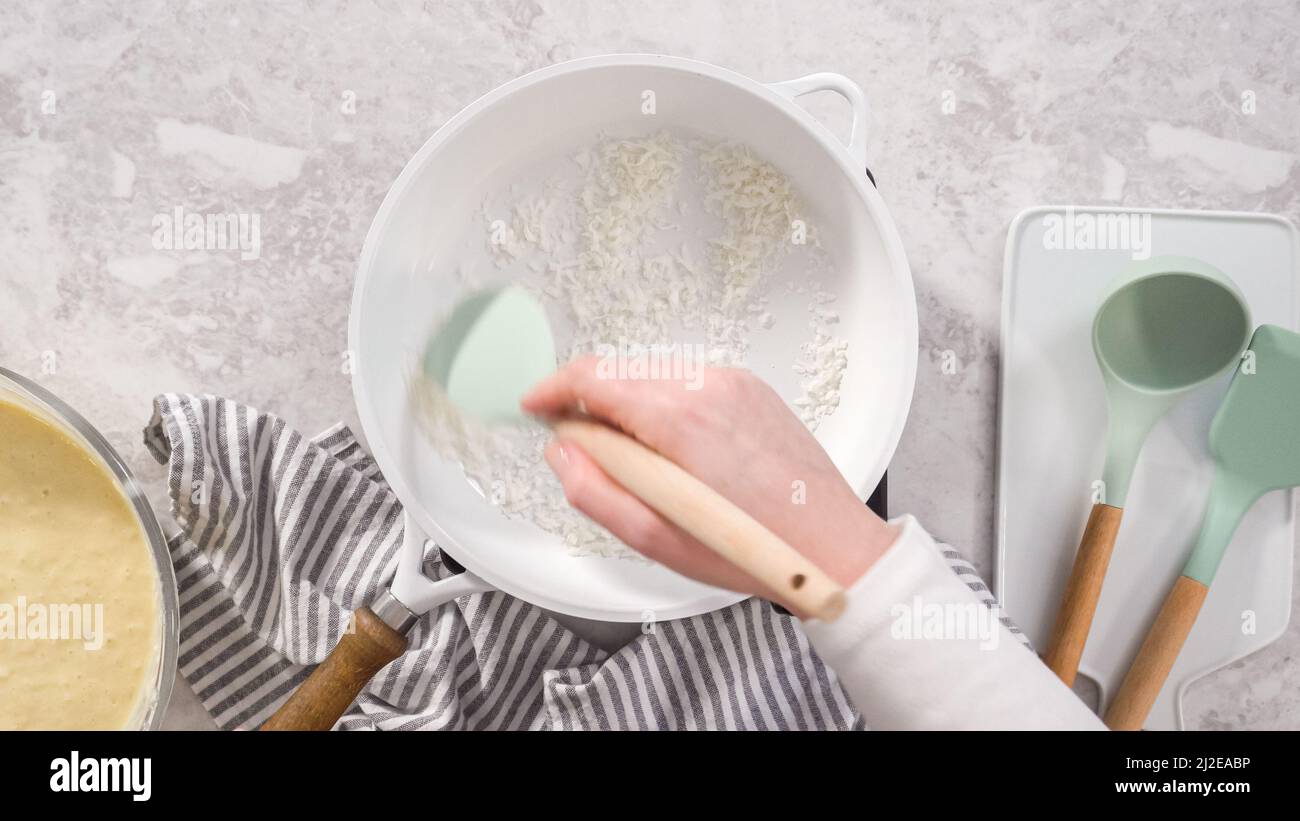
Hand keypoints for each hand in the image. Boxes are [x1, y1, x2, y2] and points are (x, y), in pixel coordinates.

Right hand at [520, 357, 897, 609]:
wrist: (831, 544)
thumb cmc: (752, 548)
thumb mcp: (654, 537)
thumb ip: (594, 490)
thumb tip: (562, 452)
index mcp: (679, 416)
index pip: (594, 376)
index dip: (552, 390)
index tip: (533, 407)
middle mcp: (708, 384)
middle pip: (621, 372)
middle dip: (589, 404)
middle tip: (581, 450)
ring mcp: (734, 382)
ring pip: (653, 376)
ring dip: (627, 407)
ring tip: (635, 464)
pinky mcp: (752, 390)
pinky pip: (688, 384)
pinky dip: (664, 407)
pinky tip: (673, 453)